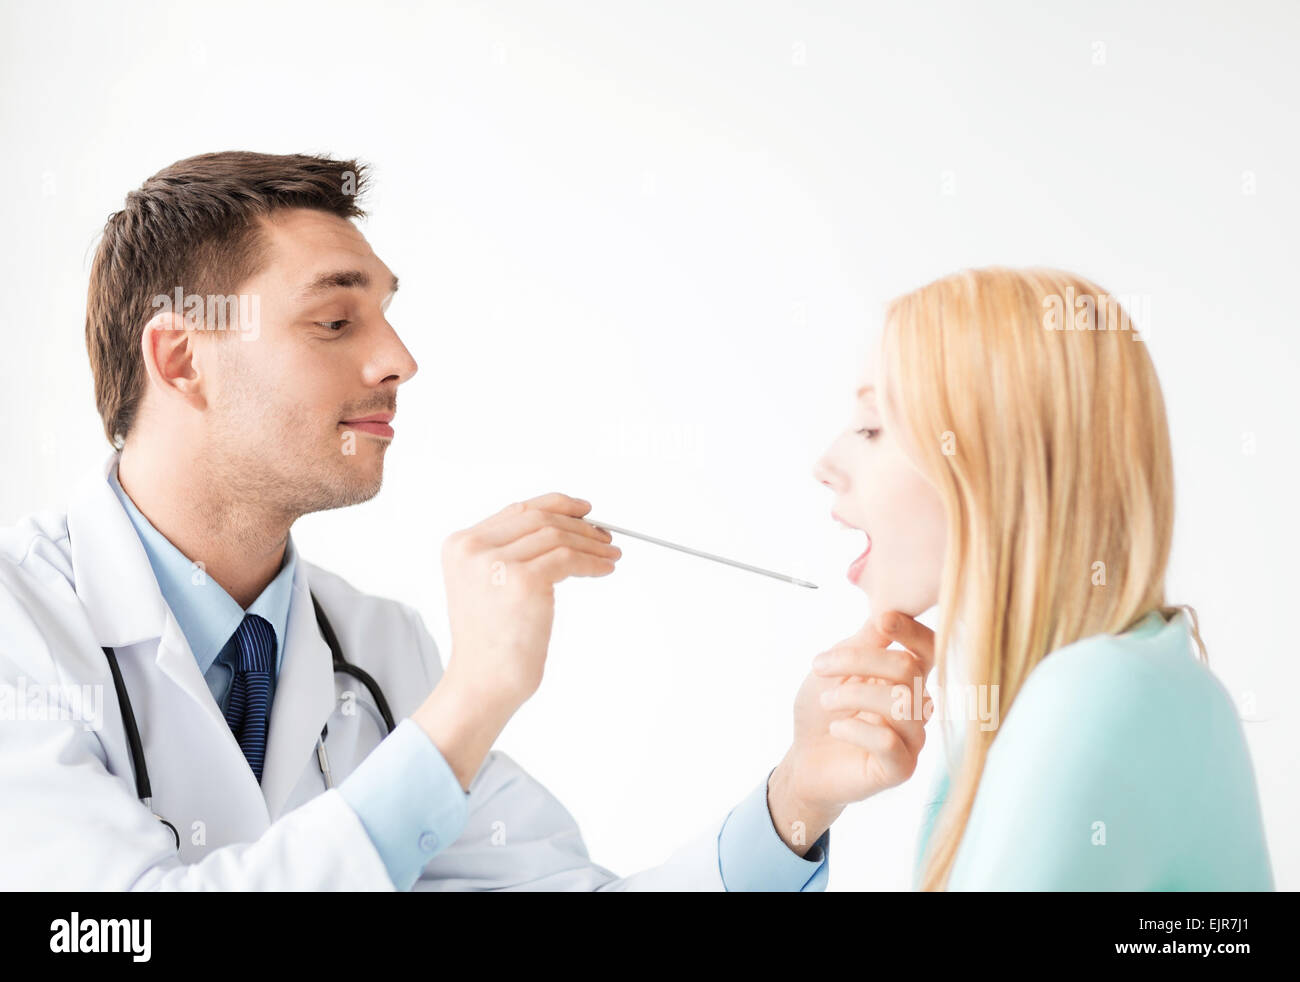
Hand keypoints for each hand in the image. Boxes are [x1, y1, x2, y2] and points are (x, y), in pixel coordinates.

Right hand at [440, 492, 620, 707]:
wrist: (483, 682)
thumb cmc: (490, 642)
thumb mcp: (487, 584)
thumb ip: (511, 551)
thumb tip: (564, 527)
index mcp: (460, 544)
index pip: (517, 510)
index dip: (555, 505)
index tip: (583, 510)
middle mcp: (473, 548)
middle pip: (539, 520)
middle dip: (579, 525)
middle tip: (604, 536)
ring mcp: (497, 563)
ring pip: (557, 537)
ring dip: (591, 544)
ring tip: (610, 554)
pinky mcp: (523, 581)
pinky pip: (569, 559)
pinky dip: (592, 562)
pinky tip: (604, 568)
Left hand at [771, 612, 935, 844]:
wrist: (803, 759)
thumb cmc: (820, 712)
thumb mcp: (832, 671)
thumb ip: (860, 645)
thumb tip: (887, 612)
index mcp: (905, 679)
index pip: (927, 648)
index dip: (912, 631)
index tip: (883, 619)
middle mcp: (917, 706)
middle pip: (908, 669)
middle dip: (859, 661)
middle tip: (820, 666)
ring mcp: (913, 739)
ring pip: (901, 704)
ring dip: (854, 695)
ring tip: (826, 701)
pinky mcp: (901, 768)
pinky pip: (889, 742)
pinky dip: (857, 729)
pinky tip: (837, 728)